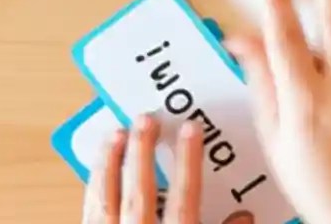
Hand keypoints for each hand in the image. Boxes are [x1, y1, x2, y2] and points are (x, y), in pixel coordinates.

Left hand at [82, 115, 202, 223]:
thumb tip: (241, 213)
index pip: (183, 201)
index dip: (188, 163)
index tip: (191, 129)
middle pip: (139, 192)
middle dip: (142, 152)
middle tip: (147, 118)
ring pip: (105, 198)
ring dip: (111, 162)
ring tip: (117, 132)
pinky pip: (89, 211)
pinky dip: (94, 186)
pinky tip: (99, 171)